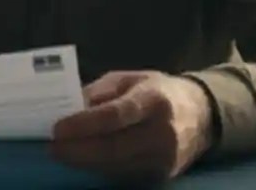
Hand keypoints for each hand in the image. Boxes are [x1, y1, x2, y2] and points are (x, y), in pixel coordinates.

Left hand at [50, 70, 214, 184]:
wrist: (203, 116)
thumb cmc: (159, 91)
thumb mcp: (131, 79)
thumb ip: (100, 91)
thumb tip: (69, 108)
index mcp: (154, 100)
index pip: (116, 115)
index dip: (84, 124)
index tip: (57, 129)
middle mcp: (162, 132)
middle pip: (113, 148)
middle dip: (77, 151)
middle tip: (52, 147)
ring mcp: (164, 158)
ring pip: (115, 166)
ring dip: (84, 162)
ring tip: (62, 153)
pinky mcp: (161, 176)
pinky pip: (123, 175)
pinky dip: (100, 168)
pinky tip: (85, 160)